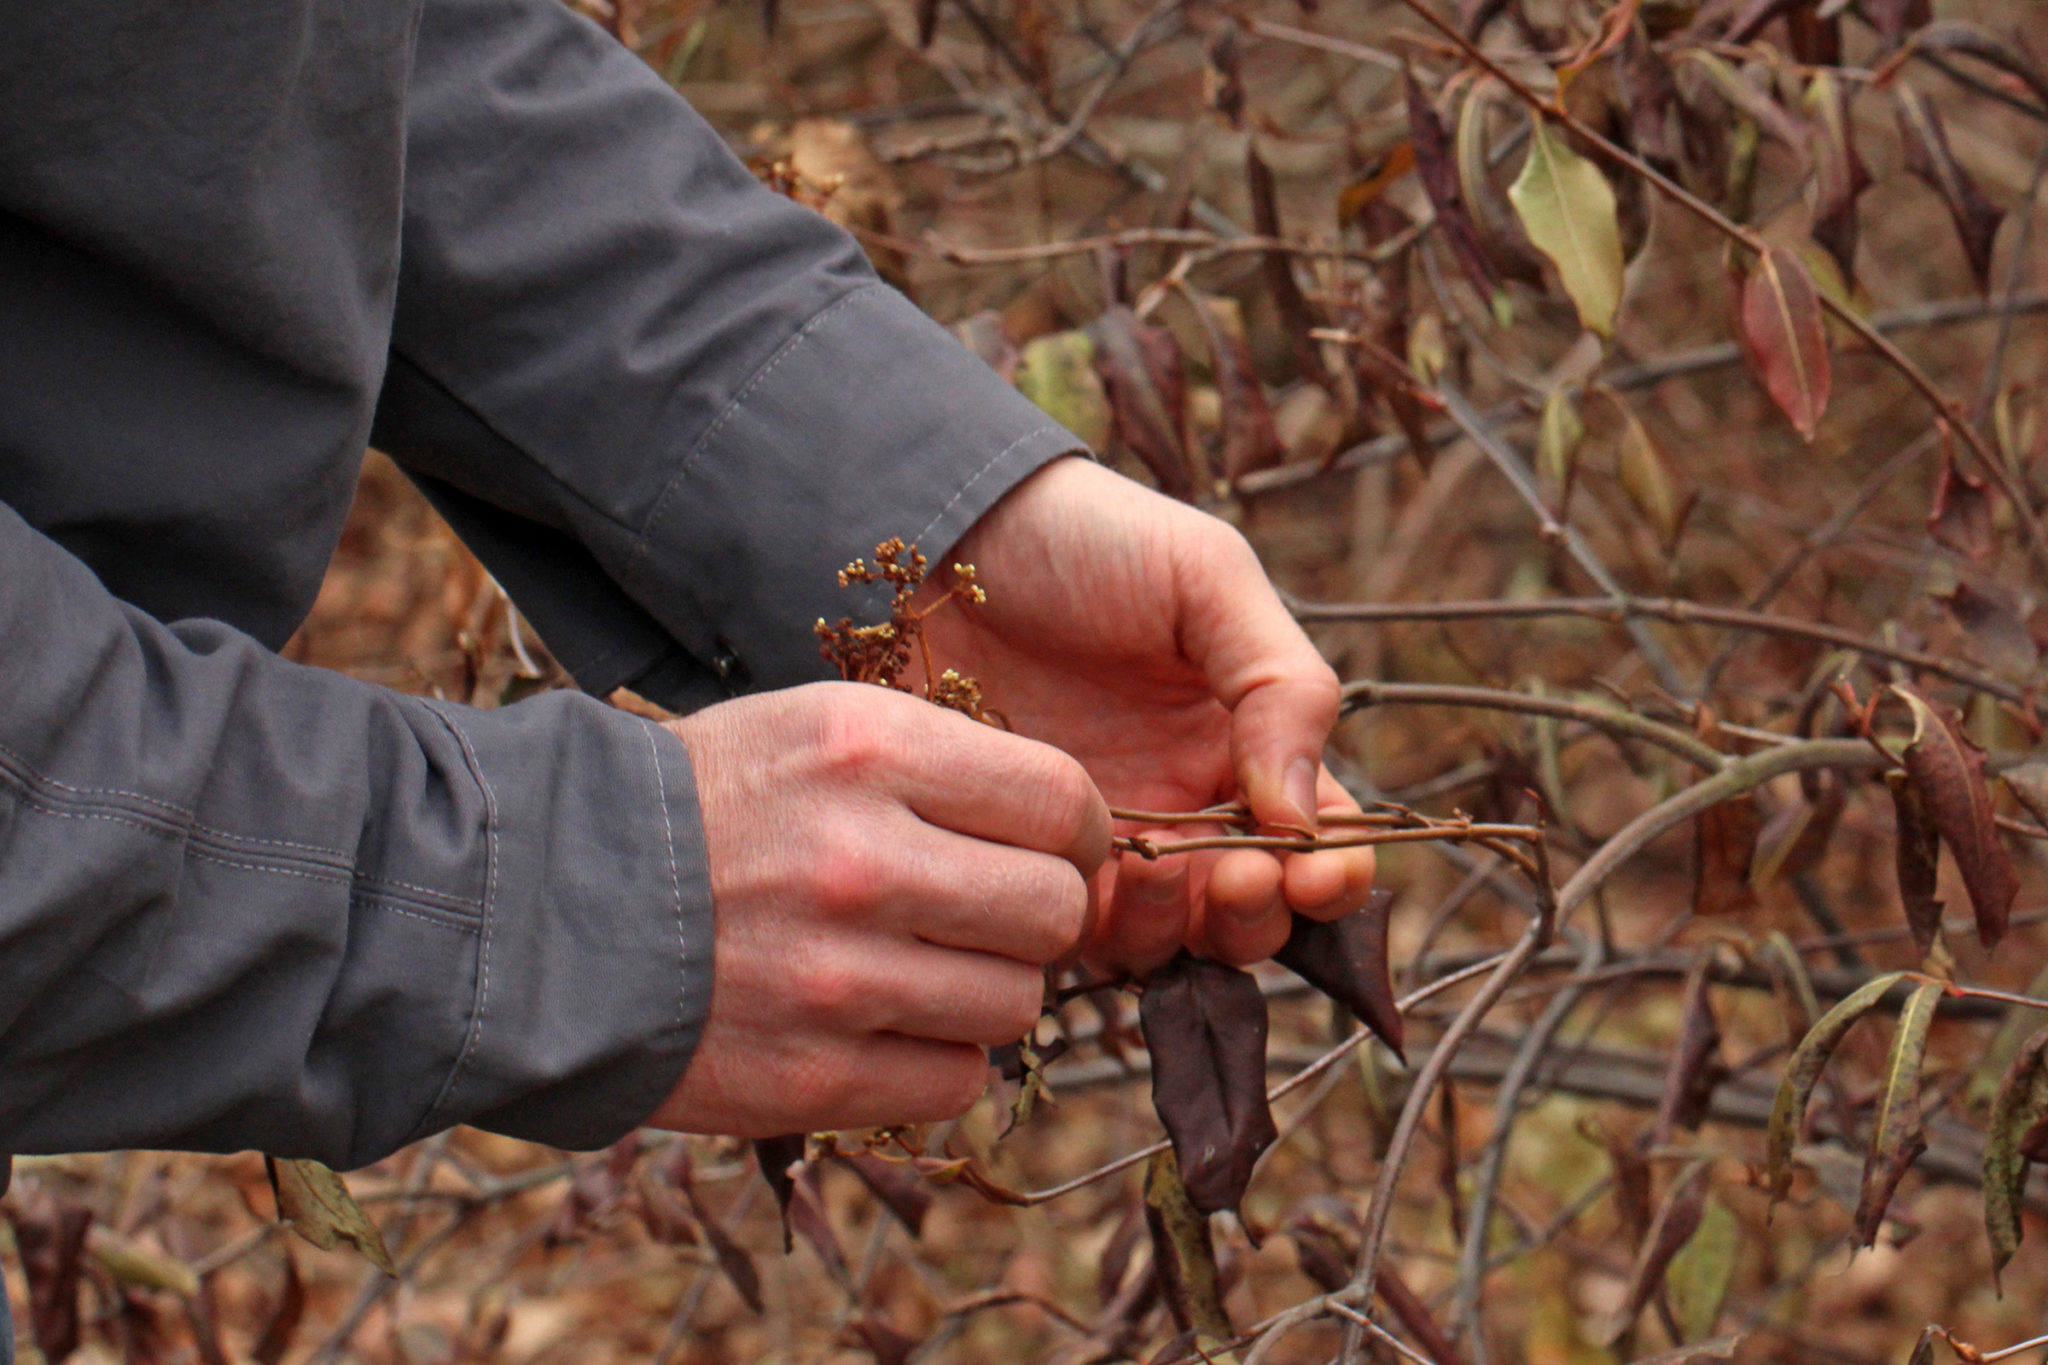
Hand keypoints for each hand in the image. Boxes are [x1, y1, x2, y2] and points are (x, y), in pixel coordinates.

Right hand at [645, 682, 1109, 1135]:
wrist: (540, 907)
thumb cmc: (697, 808)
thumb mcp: (810, 730)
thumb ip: (938, 767)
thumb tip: (1062, 831)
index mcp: (867, 752)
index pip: (1057, 797)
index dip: (1074, 831)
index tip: (1052, 847)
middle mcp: (863, 861)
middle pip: (1053, 911)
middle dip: (1036, 916)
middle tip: (987, 914)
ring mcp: (839, 980)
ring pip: (1015, 1005)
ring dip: (983, 990)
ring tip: (916, 966)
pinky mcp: (813, 1079)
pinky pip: (956, 1081)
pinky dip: (934, 1058)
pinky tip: (879, 1024)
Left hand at [920, 457, 1374, 973]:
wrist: (945, 536)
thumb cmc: (1088, 540)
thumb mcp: (1208, 578)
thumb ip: (1282, 685)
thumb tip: (1304, 817)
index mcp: (1243, 743)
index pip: (1319, 840)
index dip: (1332, 874)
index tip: (1313, 871)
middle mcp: (1184, 806)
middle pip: (1253, 912)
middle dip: (1259, 915)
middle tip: (1238, 877)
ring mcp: (1104, 839)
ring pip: (1171, 939)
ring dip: (1181, 927)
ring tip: (1155, 868)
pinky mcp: (1024, 856)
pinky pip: (1073, 931)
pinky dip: (1095, 929)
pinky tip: (1083, 875)